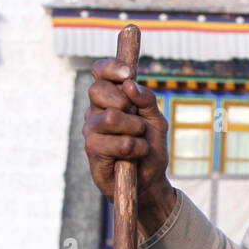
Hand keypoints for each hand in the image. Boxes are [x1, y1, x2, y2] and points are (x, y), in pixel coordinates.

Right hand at [83, 59, 175, 232]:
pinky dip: (136, 148)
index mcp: (109, 99)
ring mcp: (91, 131)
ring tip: (141, 142)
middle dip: (126, 103)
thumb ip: (147, 101)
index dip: (110, 67)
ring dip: (136, 129)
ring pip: (111, 117)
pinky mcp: (92, 152)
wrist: (150, 181)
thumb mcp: (157, 121)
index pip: (99, 72)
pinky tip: (136, 155)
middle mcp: (95, 112)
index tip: (128, 73)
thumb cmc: (150, 148)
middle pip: (98, 90)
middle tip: (138, 121)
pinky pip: (118, 142)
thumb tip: (130, 84)